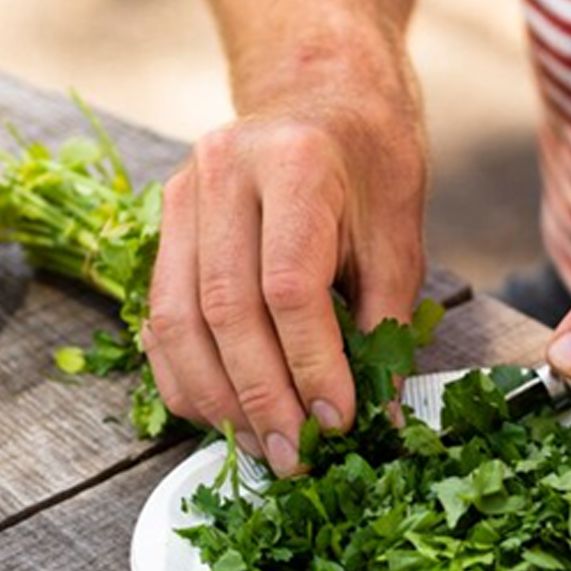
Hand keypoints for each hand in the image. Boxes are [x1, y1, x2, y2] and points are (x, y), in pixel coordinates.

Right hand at [143, 97, 426, 475]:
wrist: (327, 102)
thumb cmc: (373, 172)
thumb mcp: (399, 241)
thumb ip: (386, 328)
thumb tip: (381, 420)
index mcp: (296, 166)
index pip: (289, 288)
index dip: (312, 365)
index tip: (339, 420)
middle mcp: (225, 173)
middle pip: (226, 311)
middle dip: (263, 397)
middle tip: (297, 456)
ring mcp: (184, 195)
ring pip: (179, 319)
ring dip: (219, 398)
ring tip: (263, 446)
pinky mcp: (163, 222)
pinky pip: (159, 316)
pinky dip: (187, 374)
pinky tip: (222, 414)